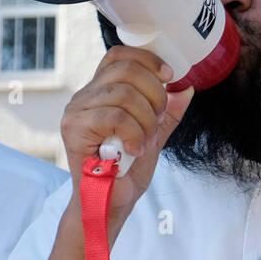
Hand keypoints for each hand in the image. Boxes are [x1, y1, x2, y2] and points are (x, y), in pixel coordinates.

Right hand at [60, 45, 192, 240]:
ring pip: (124, 94)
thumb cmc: (125, 171)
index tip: (169, 76)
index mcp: (101, 92)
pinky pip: (116, 116)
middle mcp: (85, 96)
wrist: (109, 203)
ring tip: (144, 142)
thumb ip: (168, 114)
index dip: (147, 60)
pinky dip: (135, 133)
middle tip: (157, 122)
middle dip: (154, 95)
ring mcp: (77, 111)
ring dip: (146, 120)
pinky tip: (134, 150)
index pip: (119, 55)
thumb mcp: (153, 136)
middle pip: (126, 70)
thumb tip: (186, 89)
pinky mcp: (74, 128)